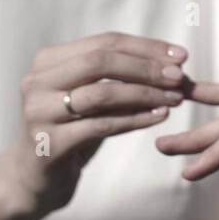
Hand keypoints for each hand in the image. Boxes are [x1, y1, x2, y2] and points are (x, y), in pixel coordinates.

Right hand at [10, 32, 187, 212]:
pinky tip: (160, 117)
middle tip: (180, 77)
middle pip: (99, 62)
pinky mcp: (49, 142)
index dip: (146, 47)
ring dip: (144, 94)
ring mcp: (40, 111)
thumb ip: (120, 78)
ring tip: (176, 99)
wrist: (37, 177)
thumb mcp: (92, 98)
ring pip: (100, 94)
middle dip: (145, 68)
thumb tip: (172, 64)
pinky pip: (101, 126)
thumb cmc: (73, 131)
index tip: (181, 56)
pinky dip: (135, 120)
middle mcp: (38, 81)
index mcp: (48, 61)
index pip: (104, 42)